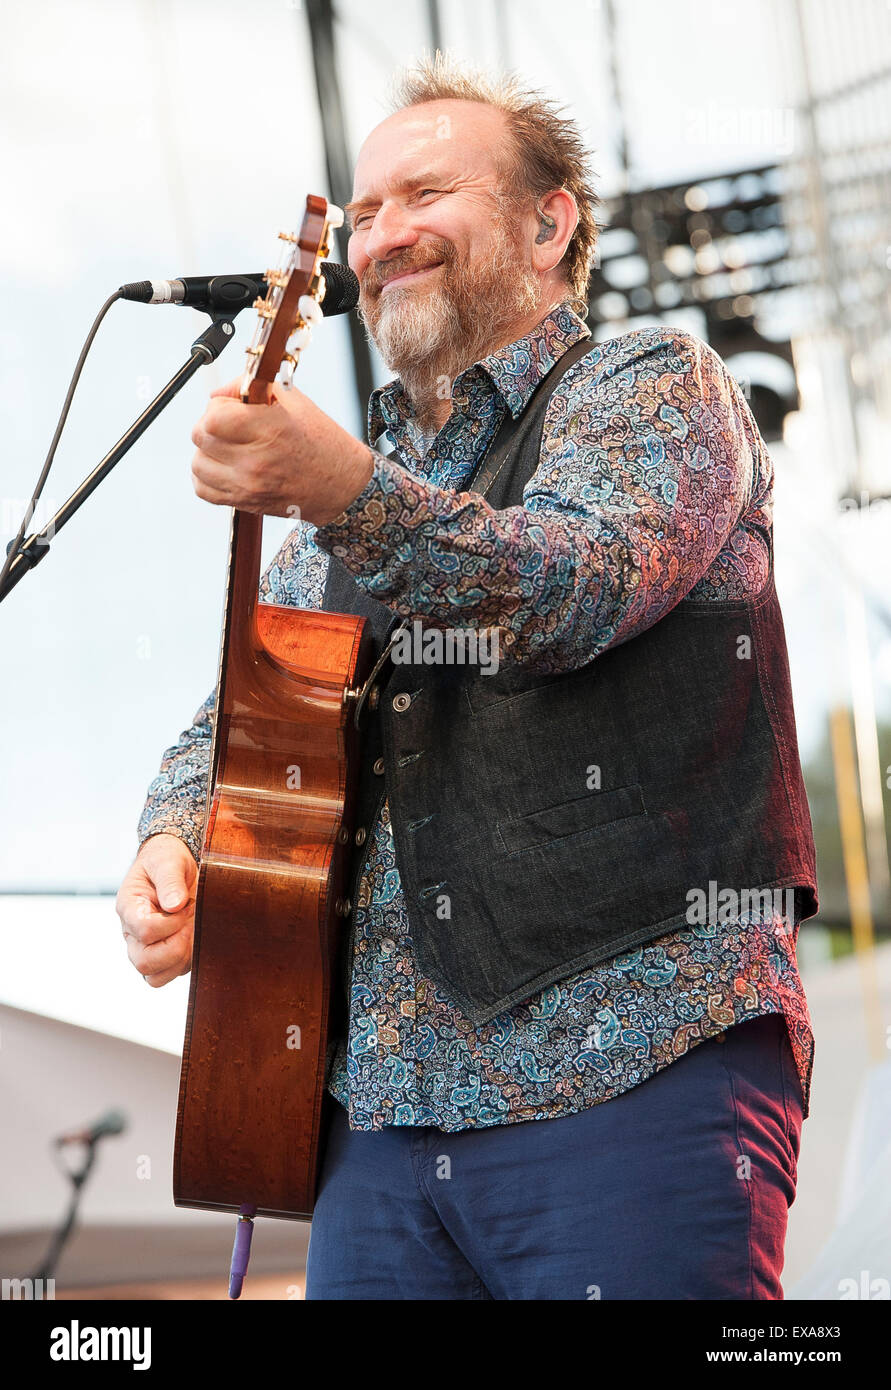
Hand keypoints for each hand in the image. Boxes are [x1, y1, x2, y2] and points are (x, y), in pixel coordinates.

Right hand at [116, 834, 197, 987]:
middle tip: (191, 922)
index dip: (170, 923)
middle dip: (176, 946)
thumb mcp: (168, 860)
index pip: (144, 930)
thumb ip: (170, 879)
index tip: (186, 904)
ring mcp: (147, 947)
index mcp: (129, 907)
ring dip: (182, 958)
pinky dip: (188, 962)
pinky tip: (196, 937)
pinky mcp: (164, 956)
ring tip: (193, 930)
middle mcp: (132, 933)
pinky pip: (172, 973)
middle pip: (144, 962)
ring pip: (156, 976)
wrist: (173, 864)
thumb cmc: (166, 860)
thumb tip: (175, 906)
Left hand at [190, 379, 374, 525]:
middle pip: (201, 437)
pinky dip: (208, 476)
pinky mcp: (244, 502)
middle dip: (212, 426)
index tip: (232, 409)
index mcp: (270, 430)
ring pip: (197, 463)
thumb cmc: (320, 442)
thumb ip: (251, 387)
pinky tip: (226, 467)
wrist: (340, 486)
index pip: (214, 417)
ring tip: (230, 448)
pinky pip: (203, 489)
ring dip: (208, 452)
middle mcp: (256, 461)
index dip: (218, 408)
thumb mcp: (294, 402)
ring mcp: (247, 485)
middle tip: (231, 426)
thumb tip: (218, 393)